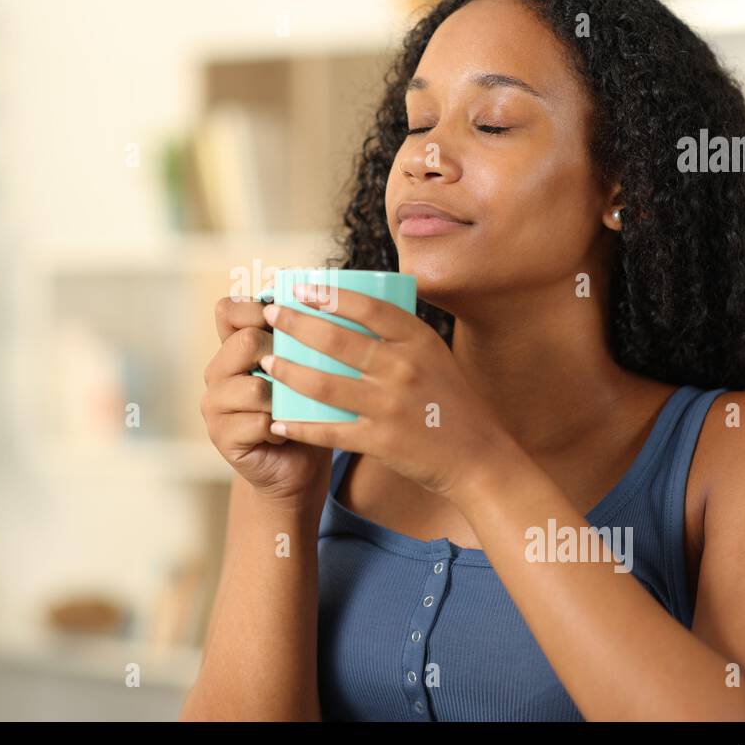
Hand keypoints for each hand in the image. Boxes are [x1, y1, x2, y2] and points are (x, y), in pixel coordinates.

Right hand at [200, 294, 333, 509]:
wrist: (297, 468)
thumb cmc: (307, 410)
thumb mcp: (305, 367)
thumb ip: (301, 336)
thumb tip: (327, 292)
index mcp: (231, 347)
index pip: (227, 309)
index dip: (257, 308)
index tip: (288, 319)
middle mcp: (216, 372)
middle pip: (245, 341)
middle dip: (281, 354)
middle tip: (301, 373)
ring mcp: (214, 405)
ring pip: (254, 386)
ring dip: (284, 399)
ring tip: (293, 410)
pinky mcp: (222, 436)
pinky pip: (257, 422)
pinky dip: (281, 429)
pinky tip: (286, 434)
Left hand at [259, 282, 514, 500]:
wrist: (478, 458)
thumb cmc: (450, 402)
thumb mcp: (434, 356)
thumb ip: (400, 335)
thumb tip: (352, 306)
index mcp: (419, 341)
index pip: (368, 306)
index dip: (329, 294)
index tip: (299, 287)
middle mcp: (404, 368)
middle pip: (336, 339)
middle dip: (295, 323)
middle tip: (270, 315)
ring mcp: (391, 406)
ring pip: (323, 383)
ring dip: (287, 371)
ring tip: (267, 361)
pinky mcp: (380, 441)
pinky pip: (328, 431)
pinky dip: (299, 425)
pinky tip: (277, 419)